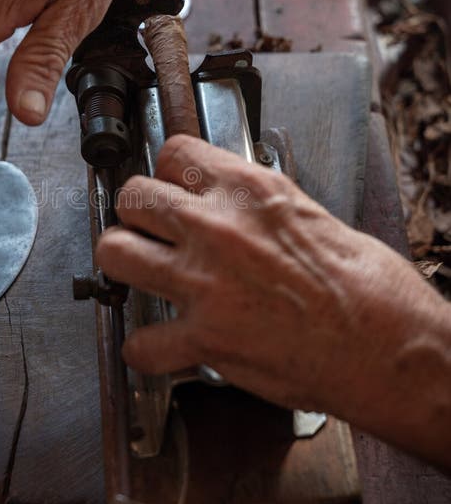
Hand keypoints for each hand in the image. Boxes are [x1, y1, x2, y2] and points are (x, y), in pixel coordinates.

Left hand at [95, 136, 450, 457]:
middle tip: (150, 231)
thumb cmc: (368, 286)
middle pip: (134, 197)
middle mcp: (218, 228)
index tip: (170, 187)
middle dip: (137, 215)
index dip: (167, 174)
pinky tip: (162, 347)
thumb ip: (256, 207)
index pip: (173, 153)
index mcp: (250, 191)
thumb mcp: (309, 213)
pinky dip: (148, 350)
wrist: (387, 345)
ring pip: (115, 252)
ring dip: (124, 265)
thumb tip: (231, 204)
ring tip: (141, 274)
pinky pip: (141, 342)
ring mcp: (204, 282)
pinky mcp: (204, 337)